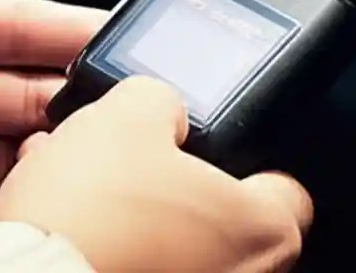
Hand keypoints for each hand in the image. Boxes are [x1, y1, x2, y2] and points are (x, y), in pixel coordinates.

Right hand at [0, 76, 313, 272]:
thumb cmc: (92, 221)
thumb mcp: (127, 115)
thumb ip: (161, 99)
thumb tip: (158, 107)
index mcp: (263, 231)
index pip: (285, 190)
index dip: (246, 157)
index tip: (211, 147)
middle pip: (219, 217)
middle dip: (172, 185)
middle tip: (134, 164)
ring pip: (170, 245)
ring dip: (134, 216)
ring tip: (83, 191)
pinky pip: (134, 268)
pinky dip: (109, 248)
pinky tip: (69, 226)